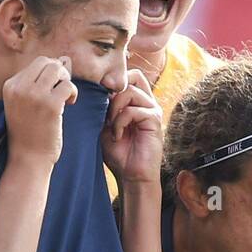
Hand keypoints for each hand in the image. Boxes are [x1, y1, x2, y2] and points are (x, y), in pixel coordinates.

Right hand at [2, 56, 76, 166]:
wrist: (28, 158)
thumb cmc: (29, 132)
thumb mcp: (23, 104)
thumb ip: (37, 83)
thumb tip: (63, 59)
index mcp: (10, 86)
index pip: (35, 64)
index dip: (50, 73)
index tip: (54, 88)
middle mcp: (20, 87)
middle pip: (46, 62)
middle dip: (59, 72)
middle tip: (62, 90)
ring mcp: (35, 95)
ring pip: (57, 70)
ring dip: (66, 81)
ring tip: (65, 97)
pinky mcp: (51, 105)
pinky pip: (68, 86)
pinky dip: (73, 93)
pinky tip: (70, 104)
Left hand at [102, 69, 163, 191]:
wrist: (131, 176)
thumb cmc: (119, 154)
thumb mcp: (105, 125)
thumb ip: (104, 107)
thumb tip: (97, 89)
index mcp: (136, 102)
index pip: (129, 76)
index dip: (113, 81)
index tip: (99, 98)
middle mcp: (146, 103)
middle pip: (135, 75)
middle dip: (115, 88)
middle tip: (106, 109)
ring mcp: (152, 111)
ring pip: (130, 91)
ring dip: (114, 108)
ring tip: (110, 126)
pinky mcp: (154, 121)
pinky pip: (134, 110)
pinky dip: (120, 122)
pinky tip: (117, 135)